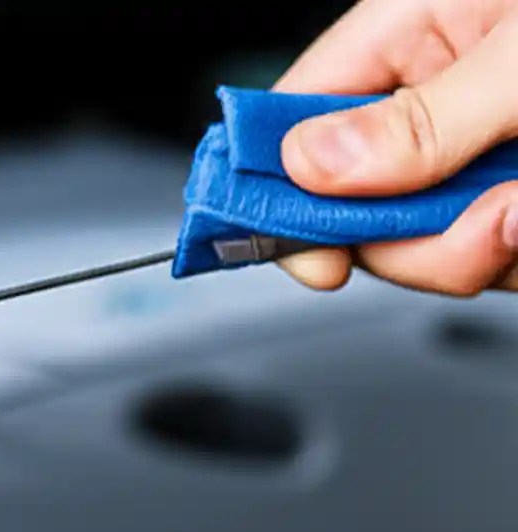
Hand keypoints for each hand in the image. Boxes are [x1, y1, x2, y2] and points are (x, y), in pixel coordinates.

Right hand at [274, 0, 517, 294]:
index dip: (279, 185)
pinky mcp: (512, 198)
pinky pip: (484, 257)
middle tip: (480, 225)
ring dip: (477, 250)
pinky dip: (513, 257)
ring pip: (423, 245)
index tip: (297, 250)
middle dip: (409, 237)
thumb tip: (312, 165)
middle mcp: (436, 95)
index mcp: (413, 30)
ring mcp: (475, 154)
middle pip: (355, 203)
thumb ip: (421, 120)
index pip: (297, 113)